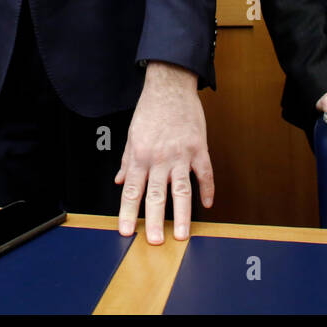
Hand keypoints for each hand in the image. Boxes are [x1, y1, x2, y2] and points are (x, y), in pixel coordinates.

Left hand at [116, 61, 212, 243]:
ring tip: (183, 234)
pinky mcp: (198, 147)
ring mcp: (180, 154)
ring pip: (181, 189)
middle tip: (155, 241)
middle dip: (154, 220)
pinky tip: (207, 204)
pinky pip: (205, 173)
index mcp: (139, 155)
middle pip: (156, 195)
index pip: (131, 190)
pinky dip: (207, 189)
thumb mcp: (132, 135)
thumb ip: (126, 161)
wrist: (170, 86)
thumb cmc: (150, 110)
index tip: (125, 231)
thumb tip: (118, 181)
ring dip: (182, 214)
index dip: (127, 212)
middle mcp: (158, 157)